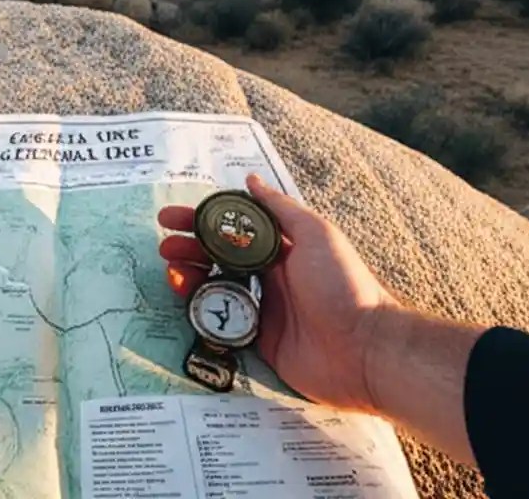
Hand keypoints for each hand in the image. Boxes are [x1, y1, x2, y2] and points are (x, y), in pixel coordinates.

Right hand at [159, 174, 397, 412]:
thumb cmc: (343, 285)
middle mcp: (270, 276)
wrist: (363, 349)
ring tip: (171, 272)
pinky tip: (187, 303)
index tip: (173, 217)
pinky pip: (222, 323)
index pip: (233, 229)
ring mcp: (263, 309)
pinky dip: (202, 312)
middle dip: (189, 249)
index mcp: (282, 249)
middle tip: (164, 246)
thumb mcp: (316, 234)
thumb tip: (251, 179)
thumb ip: (280, 209)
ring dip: (191, 278)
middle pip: (219, 258)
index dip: (202, 221)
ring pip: (216, 289)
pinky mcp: (258, 341)